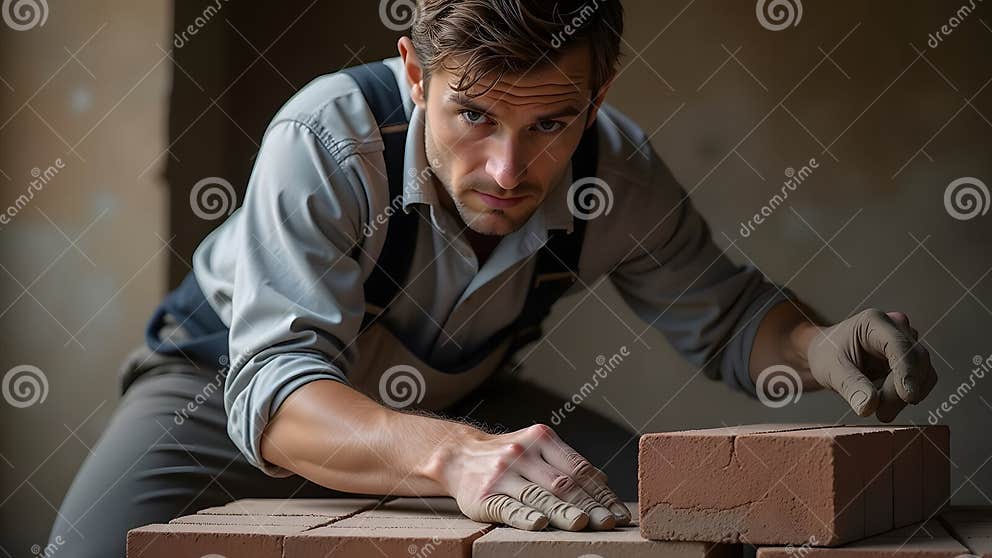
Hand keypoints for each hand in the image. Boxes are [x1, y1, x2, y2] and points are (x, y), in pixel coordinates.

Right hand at [430, 423, 630, 530]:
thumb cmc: (508, 455)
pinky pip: (509, 508)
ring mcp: (502, 474)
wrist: (458, 455)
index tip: (618, 512)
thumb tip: (603, 482)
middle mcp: (522, 453)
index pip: (578, 468)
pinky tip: (541, 525)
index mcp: (541, 438)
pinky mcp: (485, 496)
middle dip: (589, 505)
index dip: (600, 492)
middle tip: (609, 523)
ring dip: (564, 512)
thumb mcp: (536, 446)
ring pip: (539, 496)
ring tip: (583, 524)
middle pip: (562, 483)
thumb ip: (566, 462)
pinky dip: (525, 517)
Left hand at [805, 309, 936, 420]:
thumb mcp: (830, 370)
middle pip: (915, 359)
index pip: (899, 345)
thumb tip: (869, 407)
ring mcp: (906, 343)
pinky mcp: (910, 360)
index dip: (907, 371)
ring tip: (880, 411)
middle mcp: (896, 327)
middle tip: (882, 414)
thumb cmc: (826, 356)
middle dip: (902, 390)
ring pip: (923, 372)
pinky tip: (885, 403)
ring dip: (905, 396)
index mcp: (873, 321)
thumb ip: (850, 386)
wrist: (825, 356)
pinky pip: (921, 381)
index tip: (908, 397)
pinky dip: (906, 396)